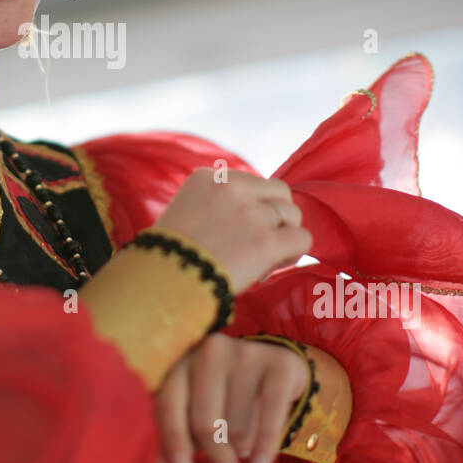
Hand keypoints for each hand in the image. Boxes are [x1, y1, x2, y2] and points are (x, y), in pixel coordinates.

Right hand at [152, 168, 312, 294]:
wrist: (160, 285)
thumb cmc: (165, 258)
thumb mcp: (184, 214)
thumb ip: (215, 206)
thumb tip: (246, 221)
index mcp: (208, 177)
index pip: (250, 183)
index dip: (253, 207)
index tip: (240, 230)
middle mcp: (232, 186)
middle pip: (279, 191)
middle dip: (276, 216)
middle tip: (261, 241)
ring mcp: (251, 212)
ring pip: (293, 214)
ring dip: (285, 234)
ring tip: (268, 257)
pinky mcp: (267, 241)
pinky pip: (302, 238)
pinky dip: (293, 252)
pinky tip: (274, 264)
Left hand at [154, 333, 309, 462]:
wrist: (277, 370)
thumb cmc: (227, 398)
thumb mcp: (197, 416)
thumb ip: (176, 441)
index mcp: (182, 364)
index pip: (169, 407)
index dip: (174, 447)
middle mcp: (210, 352)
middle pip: (205, 420)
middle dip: (215, 454)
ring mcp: (246, 353)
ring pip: (238, 424)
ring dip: (241, 447)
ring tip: (244, 445)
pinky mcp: (279, 364)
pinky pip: (270, 418)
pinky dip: (263, 453)